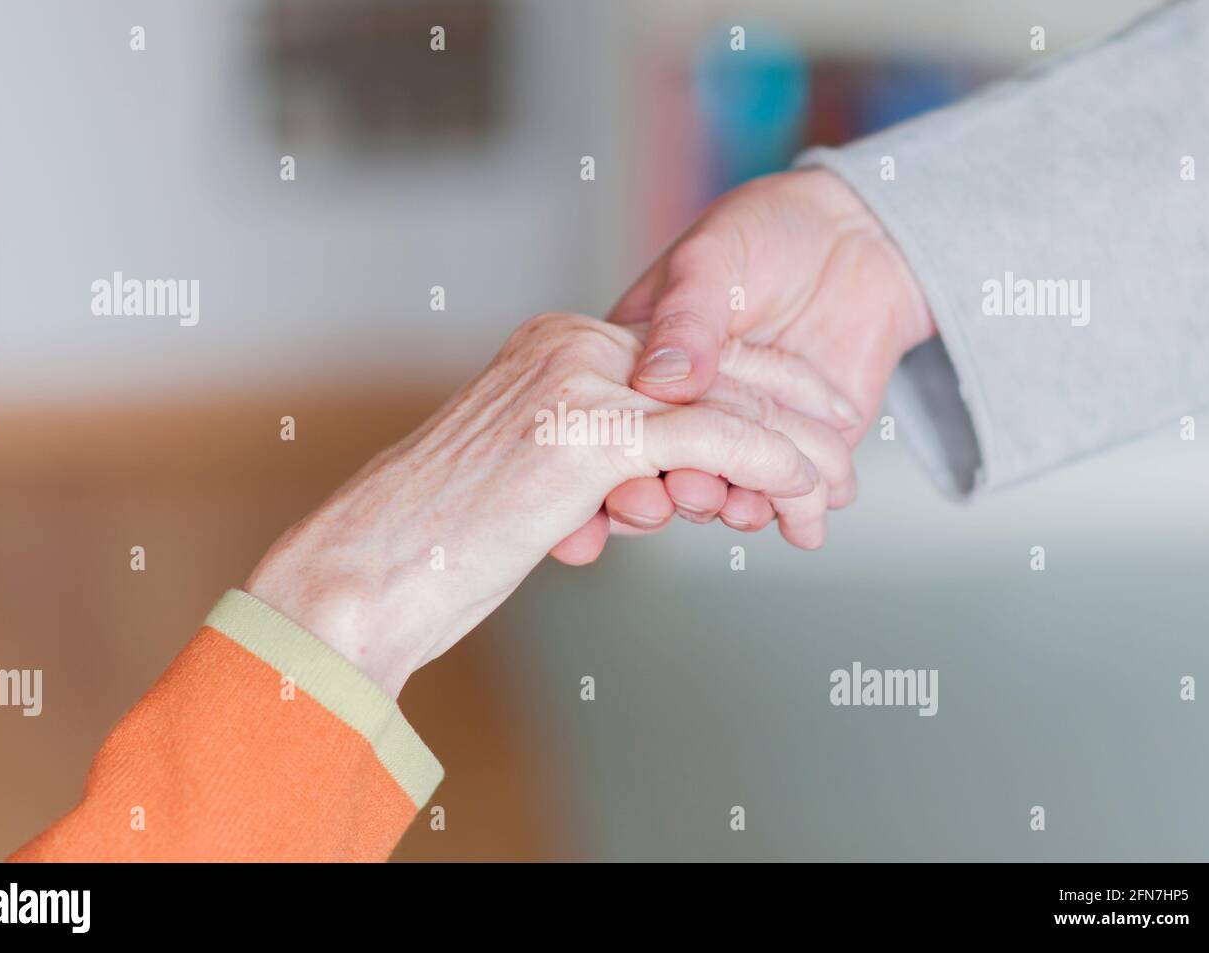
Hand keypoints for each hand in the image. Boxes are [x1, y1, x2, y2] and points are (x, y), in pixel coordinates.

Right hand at [244, 313, 824, 696]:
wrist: (363, 574)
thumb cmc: (431, 542)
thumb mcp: (523, 476)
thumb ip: (585, 453)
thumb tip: (640, 480)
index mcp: (553, 345)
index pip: (684, 359)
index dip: (758, 390)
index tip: (807, 425)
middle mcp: (567, 345)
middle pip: (716, 370)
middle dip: (793, 414)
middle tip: (845, 454)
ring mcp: (574, 380)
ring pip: (722, 400)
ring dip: (795, 445)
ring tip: (841, 482)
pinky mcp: (583, 430)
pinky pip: (707, 437)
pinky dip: (768, 460)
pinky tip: (806, 485)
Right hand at [557, 168, 935, 555]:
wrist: (856, 238)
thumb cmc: (767, 231)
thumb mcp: (712, 260)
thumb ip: (686, 319)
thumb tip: (662, 382)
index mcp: (638, 365)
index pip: (608, 421)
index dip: (600, 462)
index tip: (608, 485)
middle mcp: (681, 411)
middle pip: (657, 470)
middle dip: (660, 495)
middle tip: (671, 497)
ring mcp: (734, 438)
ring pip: (715, 492)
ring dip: (723, 507)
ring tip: (738, 507)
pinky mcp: (790, 453)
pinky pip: (779, 495)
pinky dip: (786, 511)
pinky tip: (793, 513)